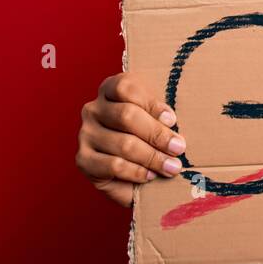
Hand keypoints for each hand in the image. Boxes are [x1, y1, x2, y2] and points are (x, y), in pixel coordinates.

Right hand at [76, 73, 185, 206]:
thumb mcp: (158, 120)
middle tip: (179, 148)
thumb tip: (175, 125)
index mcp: (110, 90)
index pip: (126, 87)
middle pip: (126, 115)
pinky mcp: (83, 160)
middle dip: (158, 134)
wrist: (132, 175)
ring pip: (124, 143)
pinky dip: (137, 172)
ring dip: (153, 157)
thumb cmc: (150, 139)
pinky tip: (150, 175)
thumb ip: (163, 116)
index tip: (172, 120)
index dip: (151, 104)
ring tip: (172, 167)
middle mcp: (94, 109)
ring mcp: (86, 134)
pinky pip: (114, 165)